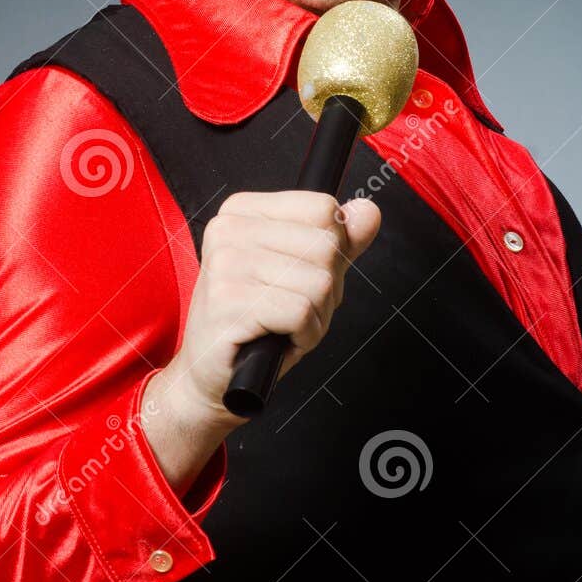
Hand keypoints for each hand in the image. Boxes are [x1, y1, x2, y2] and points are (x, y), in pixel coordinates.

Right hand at [162, 190, 381, 427]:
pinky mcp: (229, 302)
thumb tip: (368, 211)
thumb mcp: (302, 273)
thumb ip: (339, 241)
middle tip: (291, 309)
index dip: (331, 251)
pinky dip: (305, 335)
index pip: (322, 208)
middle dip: (326, 289)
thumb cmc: (256, 323)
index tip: (300, 275)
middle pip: (326, 245)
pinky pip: (302, 312)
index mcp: (242, 211)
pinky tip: (280, 339)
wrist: (212, 373)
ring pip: (320, 281)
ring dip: (316, 317)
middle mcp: (229, 229)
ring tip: (284, 326)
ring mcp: (226, 264)